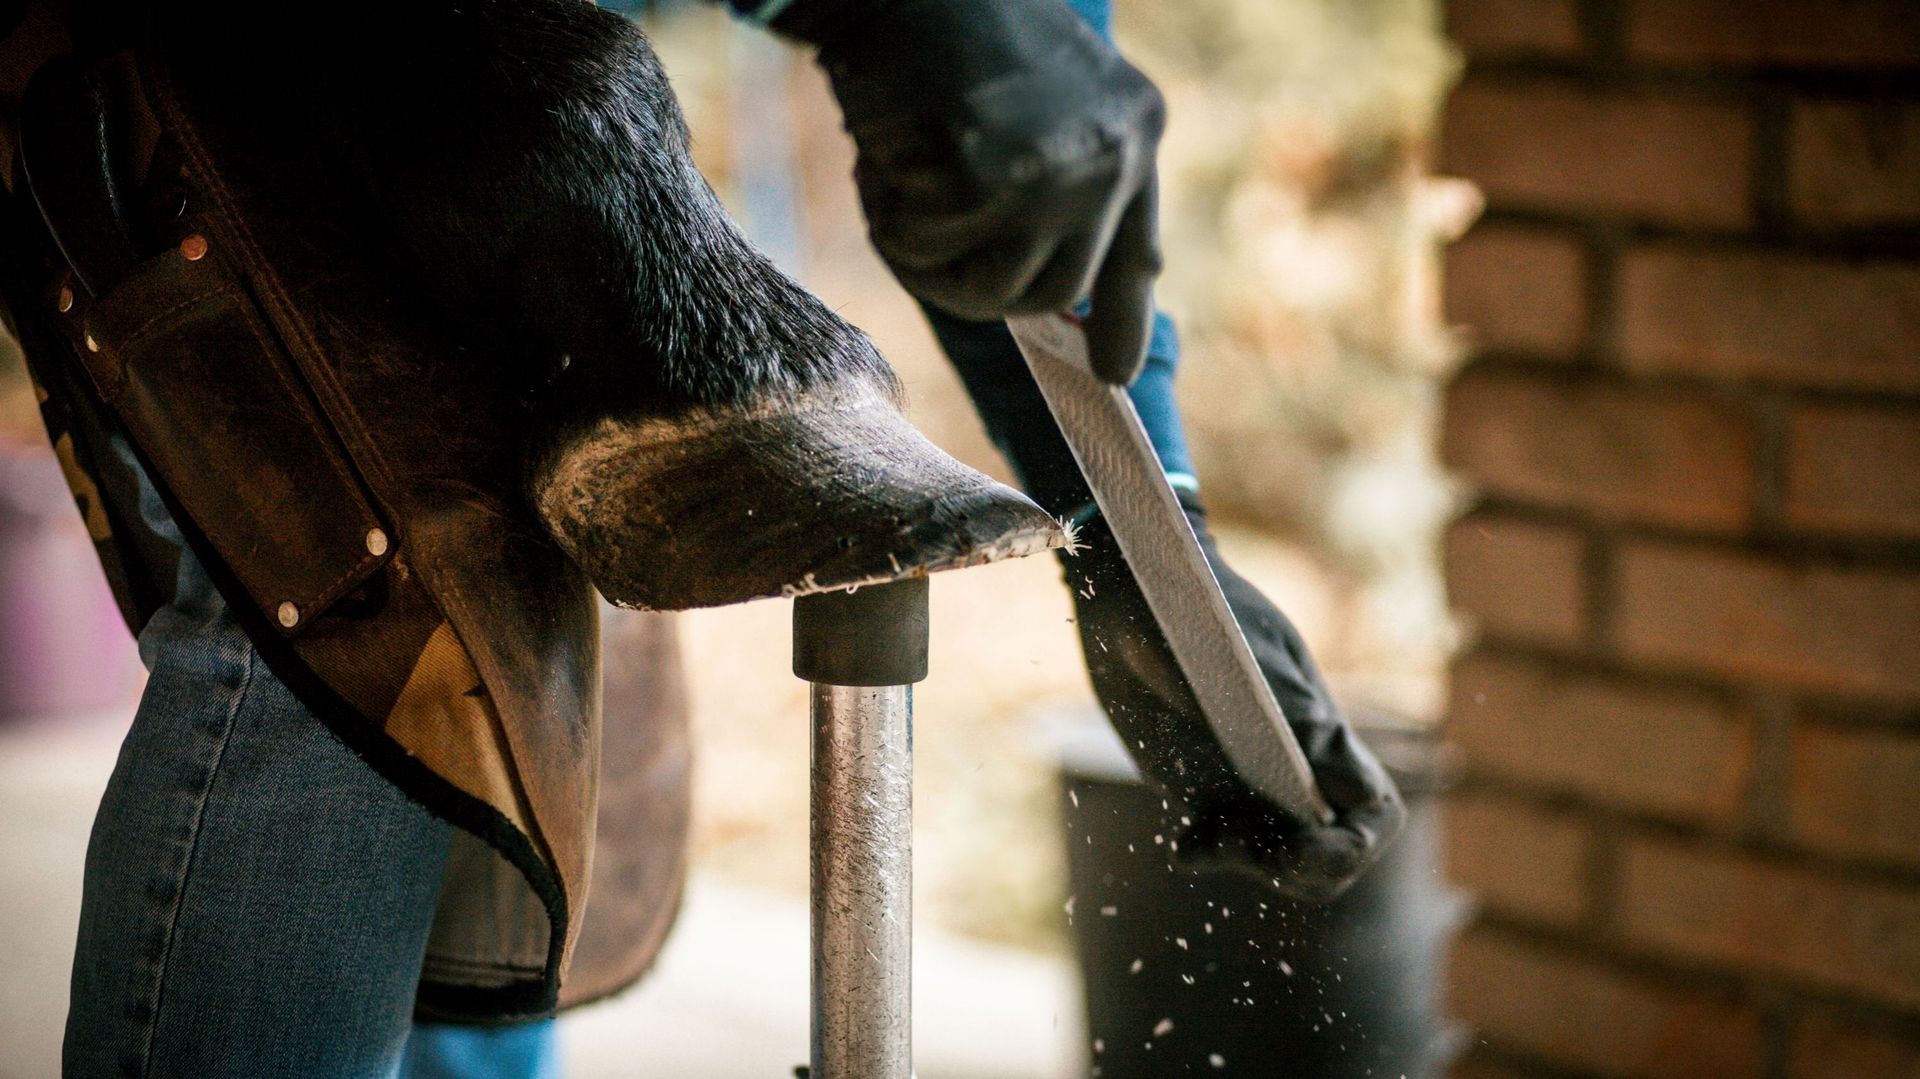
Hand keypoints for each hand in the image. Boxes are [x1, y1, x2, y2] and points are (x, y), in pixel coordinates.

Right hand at [774, 0, 1163, 383]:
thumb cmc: (953, 31)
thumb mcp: (1042, 100)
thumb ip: (1063, 185)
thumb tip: (1065, 299)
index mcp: (1134, 132)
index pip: (1135, 254)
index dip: (1122, 321)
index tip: (1114, 374)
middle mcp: (1111, 161)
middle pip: (1047, 293)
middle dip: (973, 282)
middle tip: (919, 232)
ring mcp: (1054, 177)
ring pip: (986, 290)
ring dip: (924, 254)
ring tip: (895, 179)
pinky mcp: (987, 185)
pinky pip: (921, 251)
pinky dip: (885, 215)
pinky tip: (881, 153)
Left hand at [1064, 490, 1404, 901]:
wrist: (1135, 591)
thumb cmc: (1200, 613)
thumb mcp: (1250, 664)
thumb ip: (1295, 721)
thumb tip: (1347, 783)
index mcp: (1321, 735)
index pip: (1370, 815)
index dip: (1353, 848)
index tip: (1306, 847)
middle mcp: (1291, 764)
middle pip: (1327, 852)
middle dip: (1297, 869)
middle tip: (1238, 847)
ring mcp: (1246, 777)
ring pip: (1273, 854)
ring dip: (1247, 865)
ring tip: (1200, 840)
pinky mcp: (1198, 782)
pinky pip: (1215, 841)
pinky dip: (1203, 854)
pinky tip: (1182, 845)